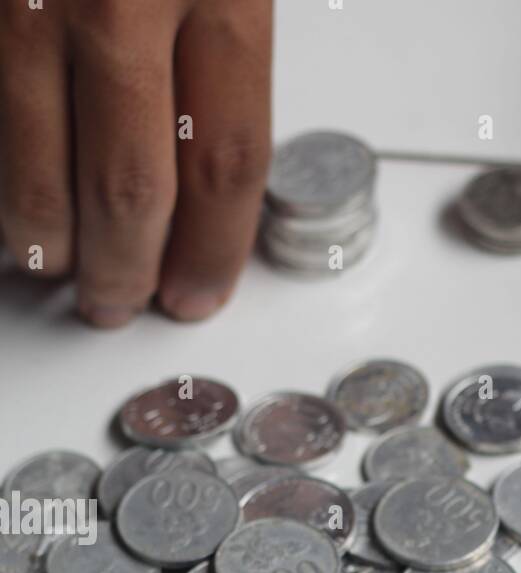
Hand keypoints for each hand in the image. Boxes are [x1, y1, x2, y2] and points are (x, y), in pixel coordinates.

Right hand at [0, 0, 272, 326]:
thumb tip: (208, 184)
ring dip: (52, 241)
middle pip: (133, 187)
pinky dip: (6, 179)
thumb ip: (217, 51)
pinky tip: (20, 200)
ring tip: (64, 265)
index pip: (226, 163)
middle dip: (125, 268)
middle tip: (120, 300)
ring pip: (40, 170)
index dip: (213, 250)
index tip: (199, 290)